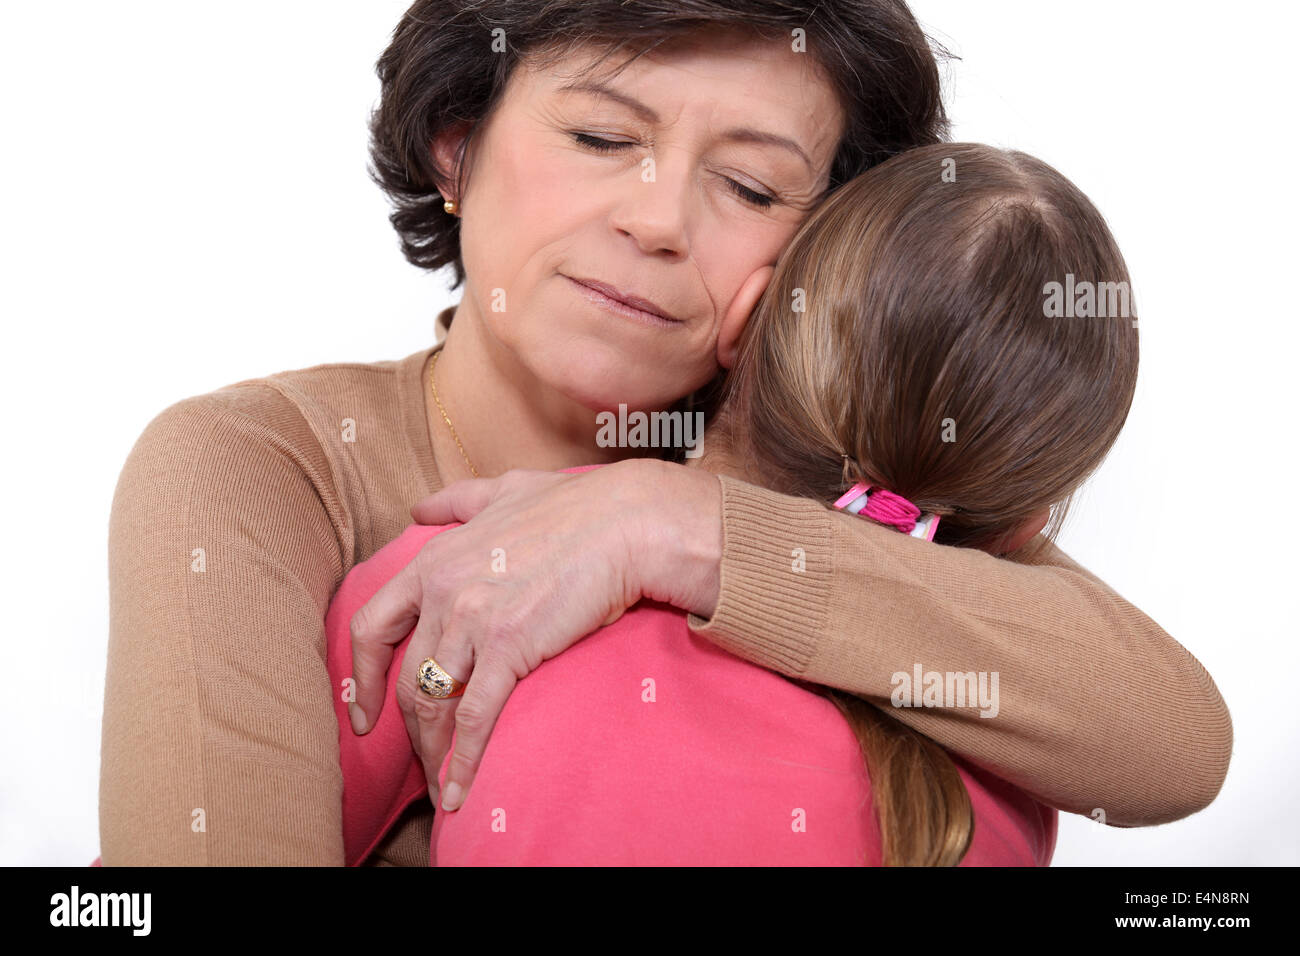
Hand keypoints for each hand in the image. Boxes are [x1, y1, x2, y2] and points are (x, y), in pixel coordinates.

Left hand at [347, 458, 722, 811]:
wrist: (626, 522)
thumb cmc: (576, 505)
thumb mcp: (505, 489)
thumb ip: (458, 501)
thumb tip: (420, 508)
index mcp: (435, 560)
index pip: (373, 626)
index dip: (364, 675)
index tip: (365, 709)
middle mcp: (443, 592)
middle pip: (405, 677)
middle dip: (404, 728)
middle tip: (415, 759)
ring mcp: (473, 620)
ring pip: (433, 703)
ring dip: (433, 752)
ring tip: (442, 782)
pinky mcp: (510, 648)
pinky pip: (475, 717)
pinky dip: (464, 760)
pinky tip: (461, 790)